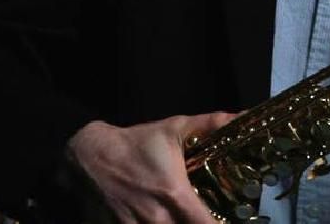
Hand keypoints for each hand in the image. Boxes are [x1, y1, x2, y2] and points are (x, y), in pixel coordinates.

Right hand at [66, 112, 236, 222]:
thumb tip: (239, 117)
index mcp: (175, 195)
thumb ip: (209, 125)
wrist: (90, 155)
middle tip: (211, 218)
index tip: (232, 220)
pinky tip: (167, 221)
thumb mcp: (174, 128)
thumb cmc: (137, 143)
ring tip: (190, 217)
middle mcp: (158, 218)